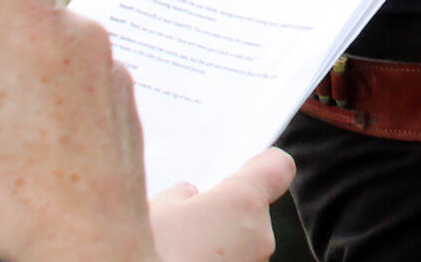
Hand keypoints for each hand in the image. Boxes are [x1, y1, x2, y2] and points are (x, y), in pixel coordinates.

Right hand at [0, 0, 160, 261]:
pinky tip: (20, 137)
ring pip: (45, 38)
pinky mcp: (120, 99)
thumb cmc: (1, 192)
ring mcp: (106, 67)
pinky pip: (72, 72)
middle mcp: (79, 34)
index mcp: (30, 27)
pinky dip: (42, 85)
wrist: (82, 251)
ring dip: (10, 58)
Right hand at [149, 147, 294, 261]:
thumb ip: (178, 199)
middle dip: (220, 221)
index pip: (277, 168)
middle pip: (250, 216)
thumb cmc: (142, 251)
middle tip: (175, 235)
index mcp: (241, 202)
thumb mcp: (151, 214)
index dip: (260, 168)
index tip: (244, 173)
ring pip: (239, 251)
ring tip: (171, 256)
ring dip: (215, 252)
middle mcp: (260, 237)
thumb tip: (189, 194)